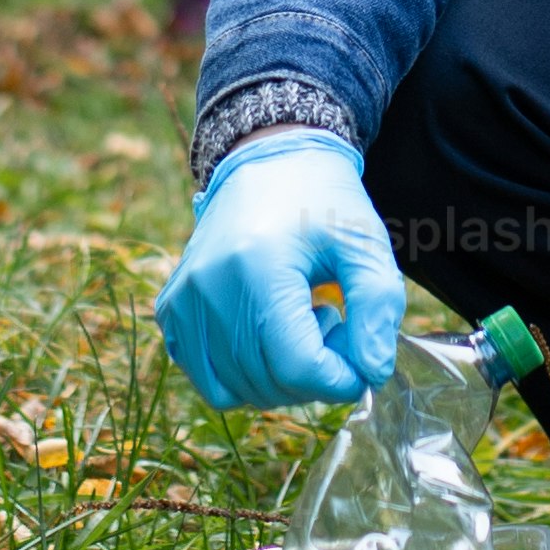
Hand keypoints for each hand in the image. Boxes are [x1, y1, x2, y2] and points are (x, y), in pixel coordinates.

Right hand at [154, 134, 405, 408]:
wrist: (269, 160)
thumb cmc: (322, 202)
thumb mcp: (365, 242)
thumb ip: (378, 307)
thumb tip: (371, 373)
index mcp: (257, 265)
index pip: (297, 365)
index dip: (341, 378)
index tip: (362, 359)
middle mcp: (209, 286)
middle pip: (268, 382)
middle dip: (315, 374)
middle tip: (334, 326)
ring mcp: (183, 300)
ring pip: (238, 389)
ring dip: (281, 376)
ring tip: (300, 323)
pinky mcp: (171, 310)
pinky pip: (208, 379)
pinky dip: (244, 376)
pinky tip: (269, 334)